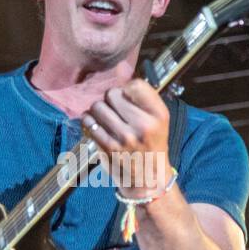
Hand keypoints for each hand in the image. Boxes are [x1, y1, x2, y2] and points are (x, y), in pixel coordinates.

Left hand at [82, 79, 171, 199]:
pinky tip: (97, 126)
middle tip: (116, 109)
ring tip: (105, 117)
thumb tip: (119, 71)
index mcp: (158, 115)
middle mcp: (143, 125)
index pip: (135, 85)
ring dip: (98, 109)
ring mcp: (125, 138)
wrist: (148, 178)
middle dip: (111, 99)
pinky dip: (90, 122)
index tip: (127, 96)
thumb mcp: (158, 120)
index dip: (127, 88)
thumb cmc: (152, 143)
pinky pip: (89, 123)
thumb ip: (143, 97)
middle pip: (113, 94)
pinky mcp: (108, 148)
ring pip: (98, 106)